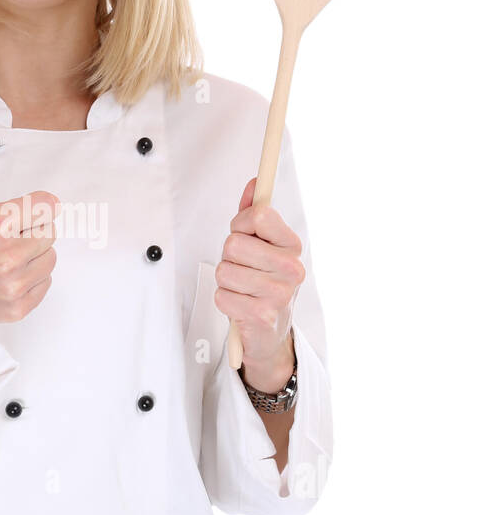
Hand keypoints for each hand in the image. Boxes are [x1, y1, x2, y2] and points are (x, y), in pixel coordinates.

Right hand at [0, 131, 60, 338]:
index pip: (48, 205)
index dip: (37, 205)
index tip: (24, 210)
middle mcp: (8, 254)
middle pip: (50, 230)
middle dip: (32, 229)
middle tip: (8, 234)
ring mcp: (13, 283)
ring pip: (50, 258)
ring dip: (35, 254)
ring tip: (8, 253)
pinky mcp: (18, 306)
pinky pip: (45, 283)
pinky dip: (32, 278)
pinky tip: (9, 273)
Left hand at [213, 177, 303, 386]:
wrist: (270, 331)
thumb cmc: (262, 281)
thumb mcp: (260, 246)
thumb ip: (254, 214)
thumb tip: (255, 183)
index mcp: (292, 246)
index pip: (260, 215)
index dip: (242, 223)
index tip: (244, 234)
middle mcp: (292, 269)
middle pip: (234, 244)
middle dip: (229, 256)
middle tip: (242, 268)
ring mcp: (279, 293)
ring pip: (224, 270)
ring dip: (226, 280)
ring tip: (241, 288)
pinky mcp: (262, 315)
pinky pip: (222, 295)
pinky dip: (225, 300)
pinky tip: (240, 304)